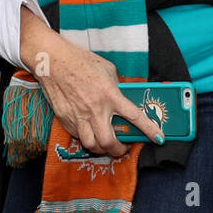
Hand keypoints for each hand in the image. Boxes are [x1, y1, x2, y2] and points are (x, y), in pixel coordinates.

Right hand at [21, 11, 162, 156]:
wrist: (53, 61)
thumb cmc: (81, 61)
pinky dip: (86, 138)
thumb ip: (116, 87)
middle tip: (122, 148)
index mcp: (110, 95)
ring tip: (105, 145)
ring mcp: (79, 117)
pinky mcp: (66, 120)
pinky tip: (89, 132)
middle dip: (119, 150)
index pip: (134, 116)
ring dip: (101, 149)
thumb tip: (122, 97)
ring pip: (92, 145)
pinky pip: (78, 137)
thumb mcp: (107, 70)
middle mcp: (95, 109)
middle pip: (109, 142)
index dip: (149, 130)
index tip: (159, 138)